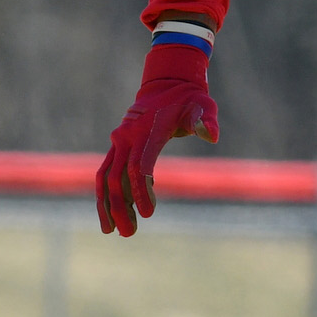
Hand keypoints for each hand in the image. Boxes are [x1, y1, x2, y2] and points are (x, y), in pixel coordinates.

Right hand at [95, 44, 218, 235]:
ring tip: (114, 231)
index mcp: (147, 131)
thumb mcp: (204, 105)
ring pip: (105, 177)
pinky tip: (113, 215)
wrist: (168, 83)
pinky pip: (106, 172)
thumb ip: (206, 120)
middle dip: (121, 207)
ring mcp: (119, 141)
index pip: (140, 166)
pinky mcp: (118, 146)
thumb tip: (211, 134)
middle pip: (116, 177)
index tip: (149, 214)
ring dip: (107, 205)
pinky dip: (105, 194)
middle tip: (128, 234)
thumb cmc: (190, 98)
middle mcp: (127, 137)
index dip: (142, 191)